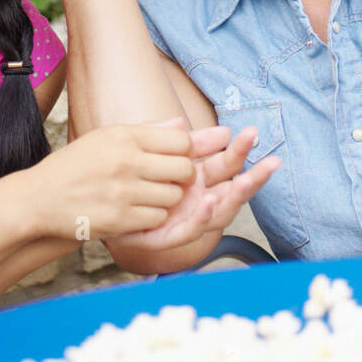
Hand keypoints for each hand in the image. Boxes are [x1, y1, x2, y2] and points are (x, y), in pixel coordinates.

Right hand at [21, 120, 198, 242]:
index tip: (174, 158)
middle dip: (183, 177)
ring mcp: (123, 192)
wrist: (39, 198)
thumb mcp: (107, 136)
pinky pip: (158, 219)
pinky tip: (137, 211)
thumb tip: (182, 123)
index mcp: (125, 136)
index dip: (185, 151)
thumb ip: (148, 130)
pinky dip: (153, 218)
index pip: (181, 140)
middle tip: (168, 180)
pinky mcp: (119, 220)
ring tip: (150, 196)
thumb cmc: (76, 164)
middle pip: (185, 170)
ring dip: (167, 199)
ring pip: (174, 197)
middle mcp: (126, 161)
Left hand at [107, 120, 280, 253]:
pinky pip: (189, 230)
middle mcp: (196, 201)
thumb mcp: (150, 150)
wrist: (89, 202)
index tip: (252, 131)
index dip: (239, 149)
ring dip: (234, 196)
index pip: (225, 163)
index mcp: (197, 179)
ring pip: (218, 212)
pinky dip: (203, 217)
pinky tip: (211, 200)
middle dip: (254, 176)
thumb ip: (176, 140)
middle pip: (232, 189)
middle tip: (272, 161)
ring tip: (246, 180)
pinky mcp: (166, 236)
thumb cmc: (124, 176)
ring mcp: (184, 220)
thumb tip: (200, 125)